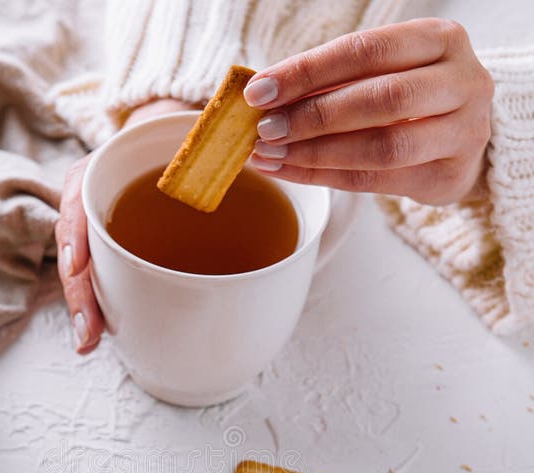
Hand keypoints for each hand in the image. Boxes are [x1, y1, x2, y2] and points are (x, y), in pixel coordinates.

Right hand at [56, 99, 193, 352]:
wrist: (173, 137)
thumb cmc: (184, 140)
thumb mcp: (195, 136)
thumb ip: (212, 150)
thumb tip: (249, 162)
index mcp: (104, 167)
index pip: (80, 201)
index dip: (77, 235)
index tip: (78, 266)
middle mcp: (92, 199)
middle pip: (77, 247)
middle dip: (80, 291)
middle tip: (88, 331)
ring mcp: (99, 226)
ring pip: (83, 269)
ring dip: (85, 307)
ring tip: (88, 342)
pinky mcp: (110, 250)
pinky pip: (99, 277)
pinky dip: (101, 306)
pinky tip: (102, 335)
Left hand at [244, 18, 493, 204]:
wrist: (464, 143)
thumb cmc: (415, 100)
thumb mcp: (385, 74)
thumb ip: (336, 81)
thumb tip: (267, 96)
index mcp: (440, 39)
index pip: (365, 51)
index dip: (308, 71)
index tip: (260, 90)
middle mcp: (461, 81)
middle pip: (379, 100)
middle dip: (313, 116)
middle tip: (266, 129)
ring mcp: (463, 131)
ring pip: (382, 146)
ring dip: (317, 153)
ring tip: (273, 154)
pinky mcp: (449, 175)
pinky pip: (377, 181)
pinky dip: (326, 178)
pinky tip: (292, 172)